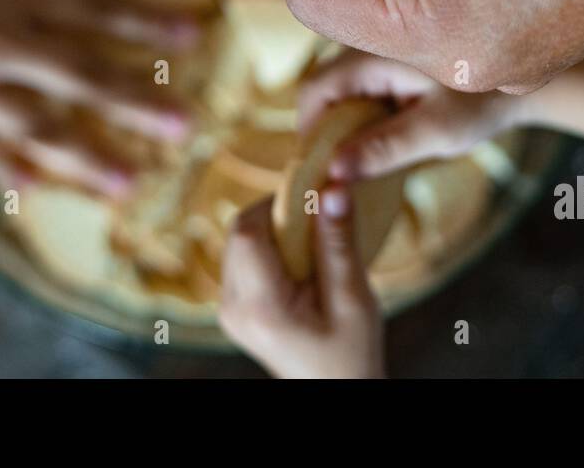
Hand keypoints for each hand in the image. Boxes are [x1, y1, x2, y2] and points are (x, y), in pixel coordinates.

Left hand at [219, 192, 384, 378]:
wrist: (336, 394)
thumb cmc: (350, 356)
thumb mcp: (353, 299)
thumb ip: (338, 243)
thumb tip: (334, 189)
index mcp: (259, 307)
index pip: (247, 231)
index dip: (276, 203)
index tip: (314, 193)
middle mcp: (233, 308)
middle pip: (239, 233)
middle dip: (277, 215)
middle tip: (318, 215)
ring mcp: (229, 310)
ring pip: (240, 243)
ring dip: (275, 231)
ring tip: (314, 240)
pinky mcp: (235, 309)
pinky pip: (245, 260)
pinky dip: (271, 249)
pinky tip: (303, 259)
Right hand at [300, 51, 526, 179]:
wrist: (518, 84)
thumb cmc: (483, 104)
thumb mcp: (437, 131)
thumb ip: (385, 148)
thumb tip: (333, 171)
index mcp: (374, 53)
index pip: (315, 90)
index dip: (309, 133)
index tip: (321, 172)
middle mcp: (366, 44)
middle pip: (320, 90)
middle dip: (322, 131)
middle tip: (340, 172)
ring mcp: (372, 52)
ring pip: (335, 92)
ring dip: (339, 126)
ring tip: (359, 161)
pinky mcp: (382, 64)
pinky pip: (353, 91)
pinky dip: (355, 118)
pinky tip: (376, 142)